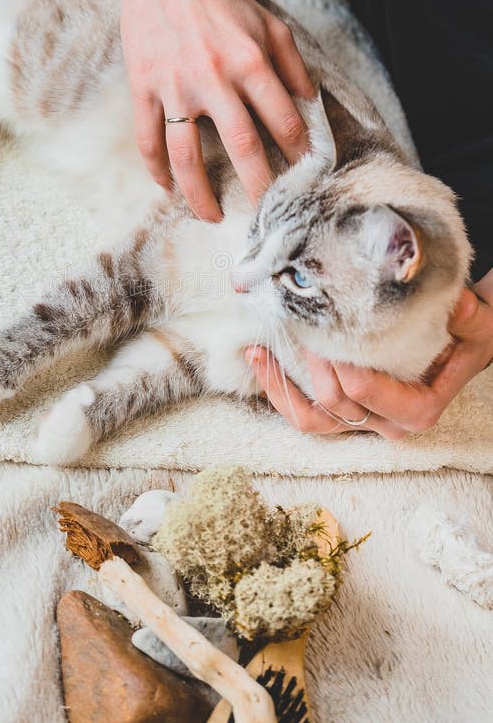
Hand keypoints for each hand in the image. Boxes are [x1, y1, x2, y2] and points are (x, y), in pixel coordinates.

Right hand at [121, 0, 313, 220]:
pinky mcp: (144, 87)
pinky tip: (167, 188)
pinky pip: (149, 139)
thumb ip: (293, 66)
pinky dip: (156, 170)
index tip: (303, 175)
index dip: (297, 152)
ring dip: (200, 195)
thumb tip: (311, 107)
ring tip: (211, 217)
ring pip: (186, 156)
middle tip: (267, 213)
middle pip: (241, 147)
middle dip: (259, 186)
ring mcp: (175, 86)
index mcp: (251, 61)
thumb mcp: (270, 24)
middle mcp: (214, 78)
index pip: (283, 120)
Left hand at [246, 270, 492, 440]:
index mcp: (418, 410)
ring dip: (283, 385)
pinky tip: (260, 359)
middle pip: (336, 401)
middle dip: (312, 362)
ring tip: (261, 348)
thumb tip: (460, 306)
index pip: (364, 390)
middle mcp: (388, 424)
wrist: (459, 342)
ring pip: (314, 418)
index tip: (325, 324)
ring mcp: (363, 422)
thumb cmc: (465, 334)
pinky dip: (280, 393)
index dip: (338, 360)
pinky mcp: (344, 414)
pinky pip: (305, 416)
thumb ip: (468, 318)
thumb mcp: (477, 324)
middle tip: (299, 322)